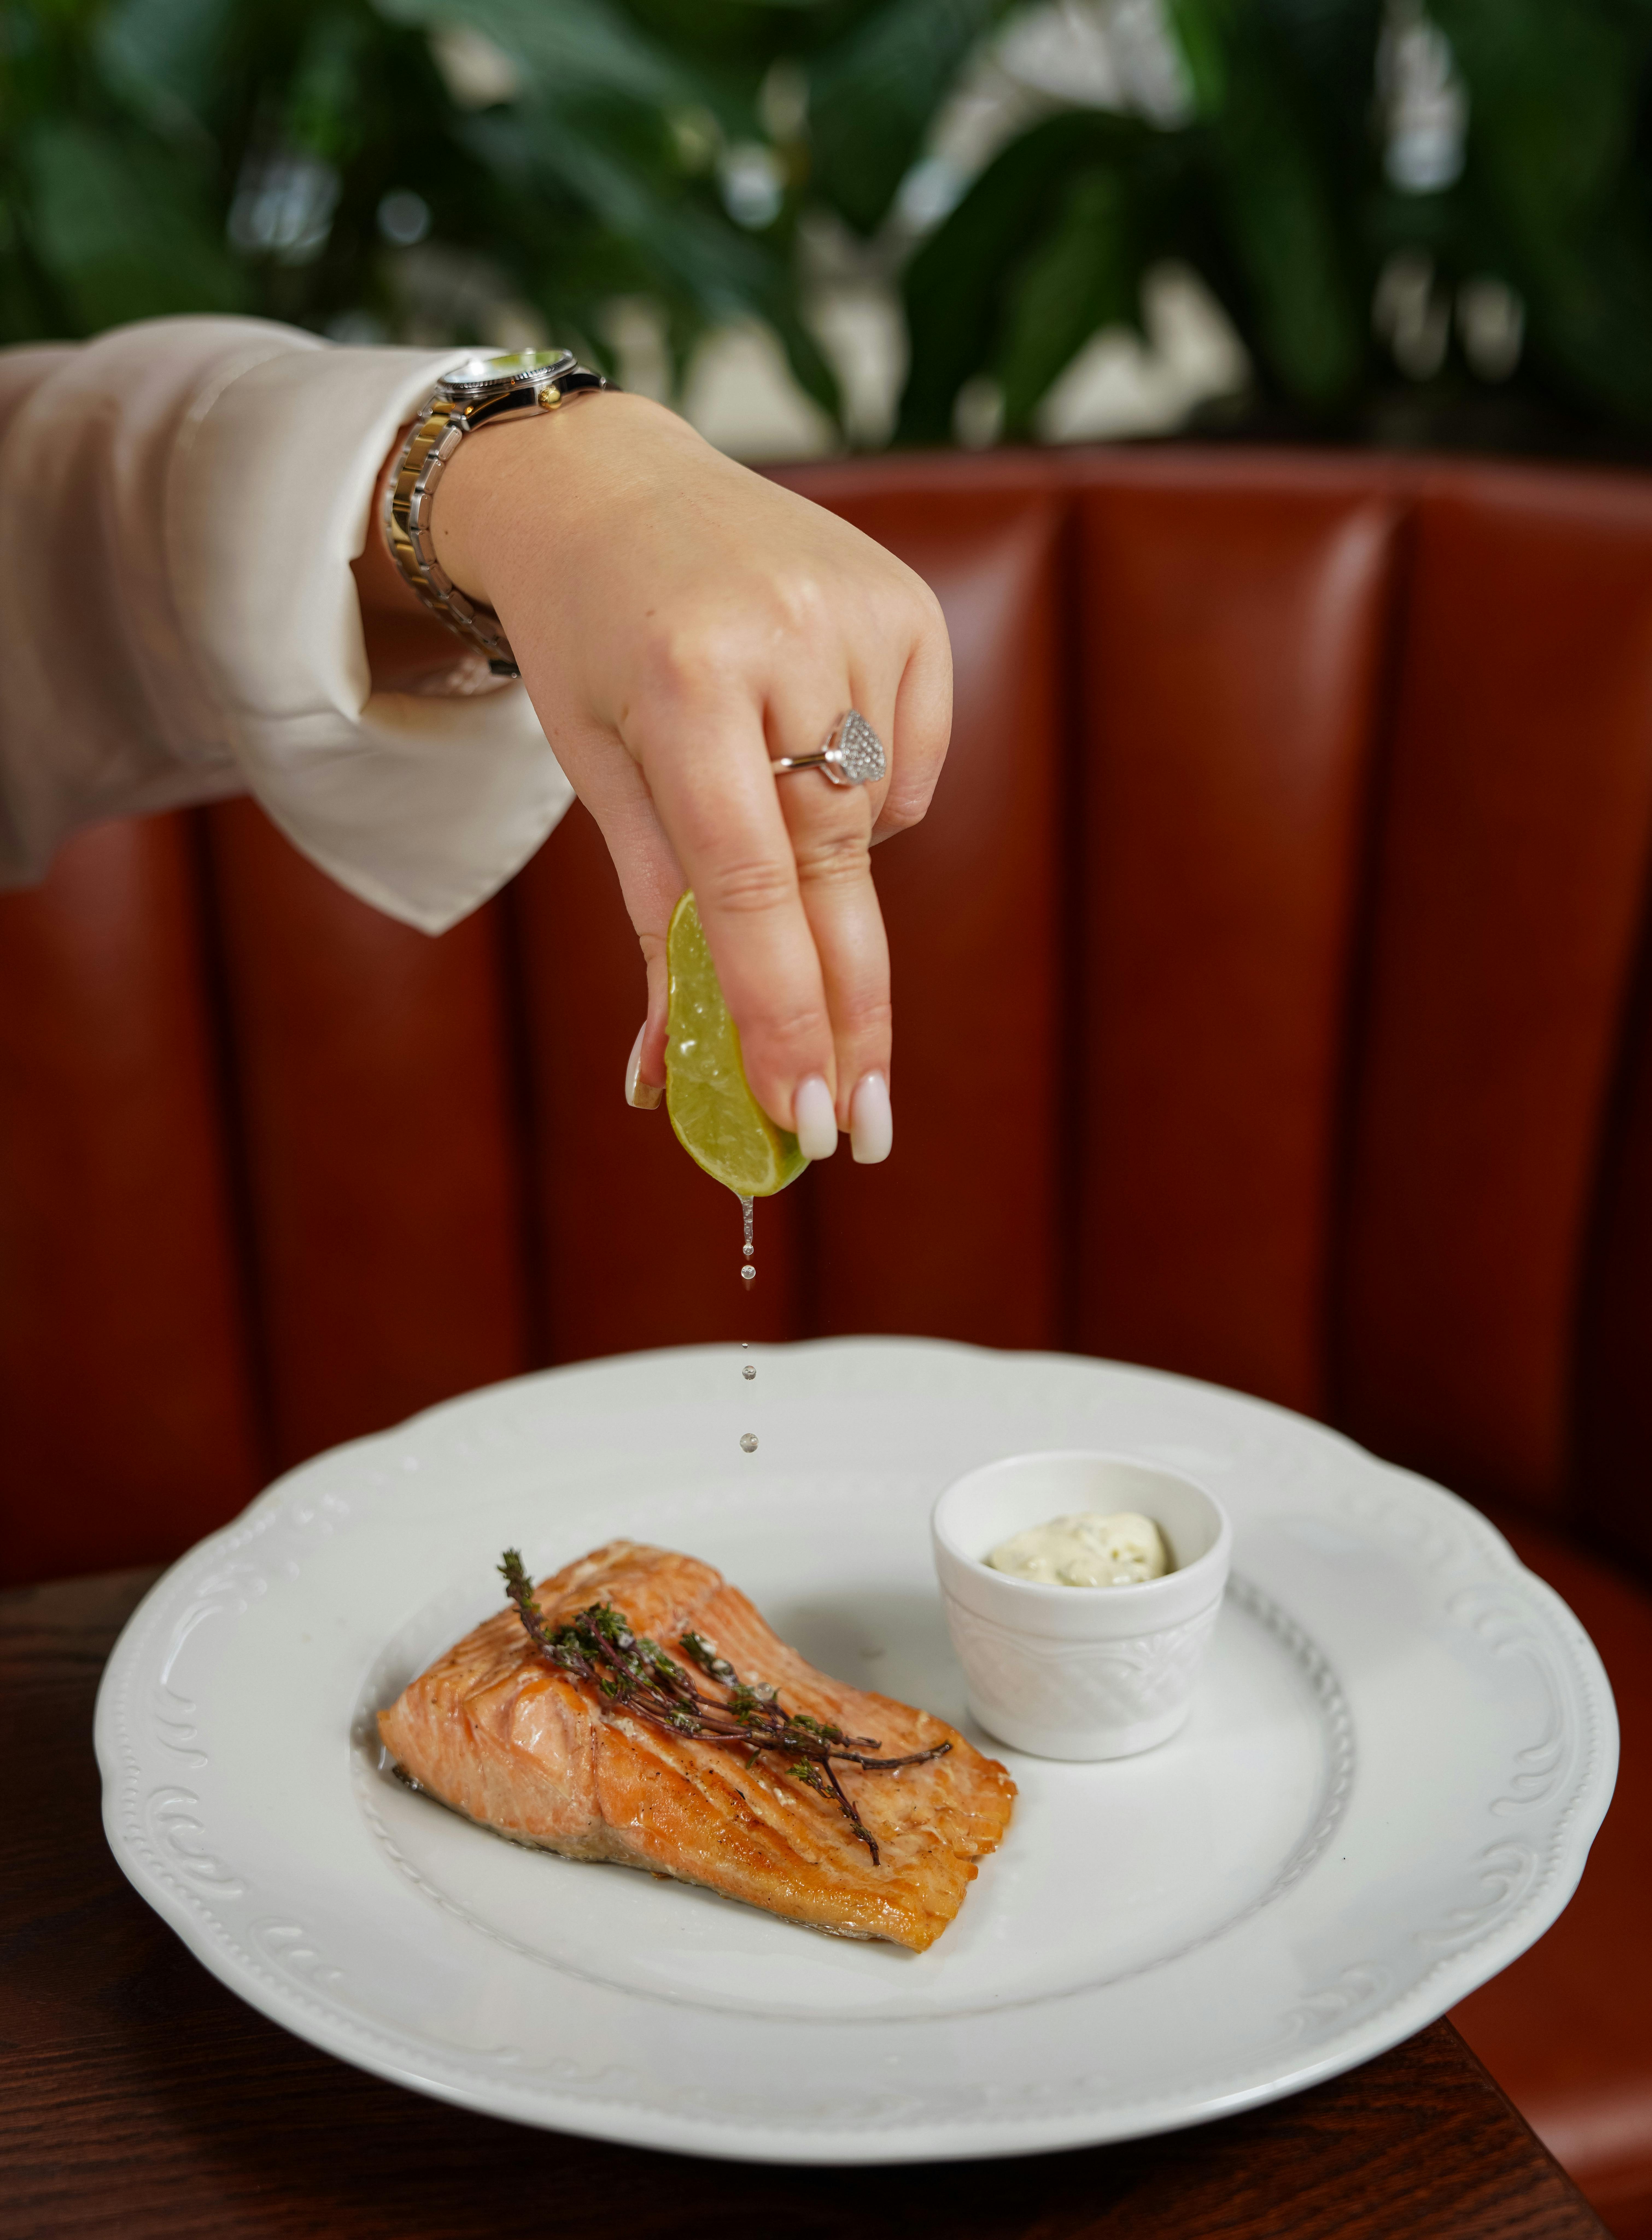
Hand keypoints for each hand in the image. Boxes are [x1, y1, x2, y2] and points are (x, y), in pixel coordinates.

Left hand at [359, 392, 950, 1161]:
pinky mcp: (914, 606)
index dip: (783, 1012)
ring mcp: (862, 612)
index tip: (808, 1116)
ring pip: (870, 823)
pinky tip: (810, 738)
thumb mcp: (600, 772)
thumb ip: (655, 915)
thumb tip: (673, 1074)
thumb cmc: (591, 646)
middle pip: (830, 872)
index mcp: (683, 677)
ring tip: (761, 784)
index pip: (747, 885)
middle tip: (863, 1127)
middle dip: (846, 1011)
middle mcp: (783, 635)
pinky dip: (865, 790)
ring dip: (827, 860)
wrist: (611, 486)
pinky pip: (909, 768)